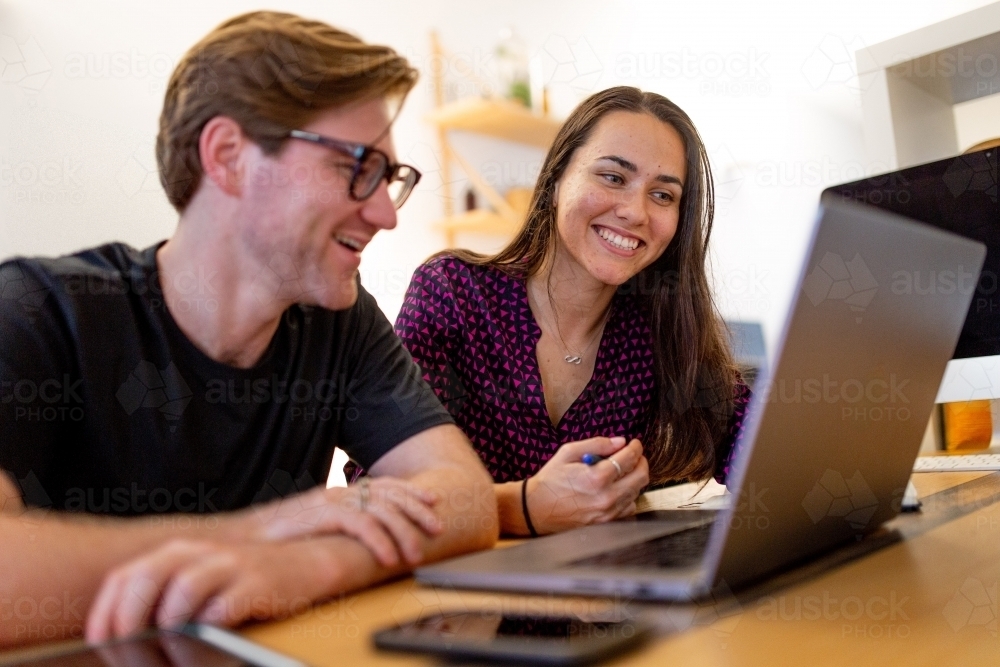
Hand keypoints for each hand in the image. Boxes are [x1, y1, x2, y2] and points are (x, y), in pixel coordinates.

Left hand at [85, 538, 340, 642]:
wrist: (304, 565)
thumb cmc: (241, 583)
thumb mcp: (196, 581)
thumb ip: (159, 598)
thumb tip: (117, 639)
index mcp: (174, 552)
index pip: (123, 579)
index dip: (105, 616)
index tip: (103, 645)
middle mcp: (197, 552)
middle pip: (145, 581)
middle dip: (130, 623)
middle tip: (132, 651)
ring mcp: (228, 565)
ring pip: (181, 594)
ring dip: (169, 627)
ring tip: (172, 647)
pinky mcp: (257, 583)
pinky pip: (222, 609)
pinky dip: (208, 630)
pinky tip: (209, 639)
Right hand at [245, 477, 442, 567]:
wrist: (243, 537)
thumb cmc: (278, 537)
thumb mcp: (317, 526)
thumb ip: (341, 524)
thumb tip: (367, 535)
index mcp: (340, 492)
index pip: (384, 485)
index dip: (411, 492)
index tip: (433, 501)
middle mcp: (339, 492)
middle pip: (390, 494)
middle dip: (418, 510)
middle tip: (437, 528)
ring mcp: (331, 501)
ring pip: (382, 511)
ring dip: (404, 533)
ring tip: (415, 555)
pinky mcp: (321, 515)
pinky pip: (361, 526)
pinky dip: (380, 542)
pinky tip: (389, 559)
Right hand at [525, 436, 648, 533]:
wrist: (536, 510)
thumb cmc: (550, 480)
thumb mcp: (568, 453)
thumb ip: (597, 444)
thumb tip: (620, 441)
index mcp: (598, 477)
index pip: (629, 458)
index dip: (635, 448)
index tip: (634, 443)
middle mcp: (607, 497)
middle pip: (641, 476)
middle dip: (640, 461)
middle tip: (634, 455)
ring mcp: (608, 512)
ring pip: (637, 492)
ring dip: (634, 478)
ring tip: (623, 472)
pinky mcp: (606, 522)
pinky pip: (629, 507)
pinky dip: (628, 496)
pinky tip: (617, 489)